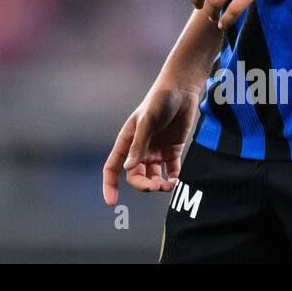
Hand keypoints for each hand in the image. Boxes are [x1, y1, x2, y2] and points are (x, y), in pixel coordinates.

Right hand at [102, 83, 199, 205]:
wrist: (181, 89)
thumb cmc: (159, 101)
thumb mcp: (147, 122)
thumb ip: (138, 145)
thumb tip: (128, 169)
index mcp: (127, 140)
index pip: (113, 167)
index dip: (109, 184)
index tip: (111, 201)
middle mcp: (139, 148)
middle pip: (135, 176)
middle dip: (143, 186)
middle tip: (156, 186)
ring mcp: (156, 150)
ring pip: (153, 177)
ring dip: (159, 185)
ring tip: (169, 184)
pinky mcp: (172, 150)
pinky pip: (170, 171)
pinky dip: (173, 178)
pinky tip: (177, 180)